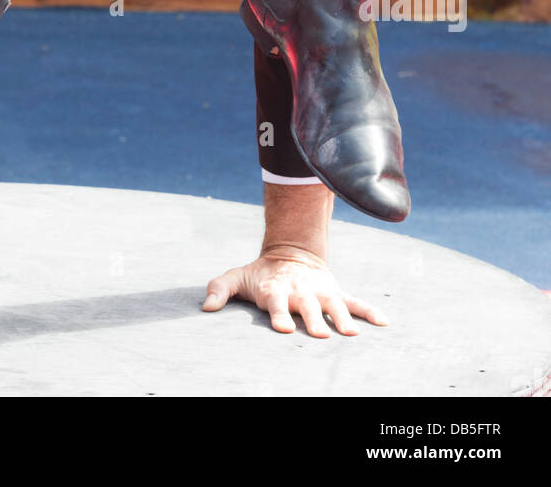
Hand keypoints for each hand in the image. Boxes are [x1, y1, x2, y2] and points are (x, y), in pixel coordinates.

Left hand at [202, 245, 388, 336]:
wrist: (290, 253)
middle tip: (320, 335)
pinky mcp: (335, 292)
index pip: (277, 303)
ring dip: (342, 318)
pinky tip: (383, 323)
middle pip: (308, 307)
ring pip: (334, 305)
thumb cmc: (260, 275)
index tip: (284, 329)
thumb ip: (220, 289)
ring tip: (351, 333)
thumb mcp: (237, 277)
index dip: (279, 315)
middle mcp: (301, 291)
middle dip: (314, 320)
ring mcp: (321, 291)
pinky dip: (369, 311)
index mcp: (277, 289)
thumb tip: (205, 307)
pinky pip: (355, 302)